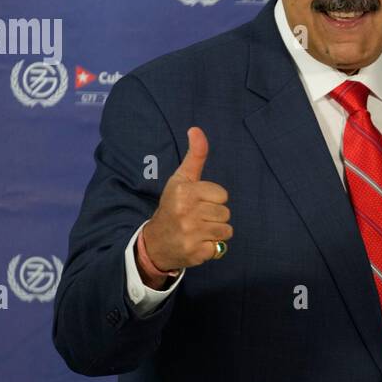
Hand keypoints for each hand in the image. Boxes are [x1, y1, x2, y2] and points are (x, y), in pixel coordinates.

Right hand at [140, 126, 231, 273]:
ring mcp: (190, 233)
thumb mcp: (181, 179)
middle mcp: (185, 211)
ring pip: (226, 230)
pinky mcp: (196, 252)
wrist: (155, 243)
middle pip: (225, 213)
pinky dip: (212, 248)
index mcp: (183, 190)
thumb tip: (196, 129)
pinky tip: (197, 244)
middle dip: (215, 216)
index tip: (197, 203)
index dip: (213, 199)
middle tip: (196, 219)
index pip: (222, 195)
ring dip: (216, 233)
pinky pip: (220, 247)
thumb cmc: (173, 206)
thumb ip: (195, 156)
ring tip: (198, 231)